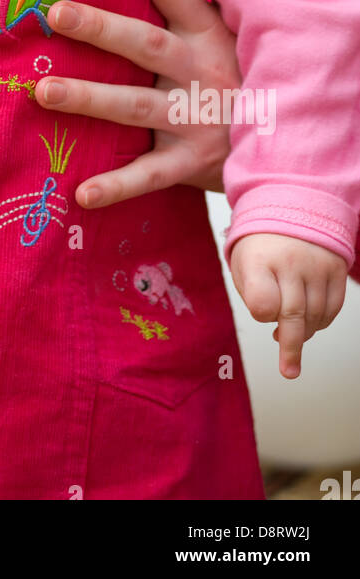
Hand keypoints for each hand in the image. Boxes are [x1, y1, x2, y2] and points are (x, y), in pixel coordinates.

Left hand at [34, 0, 236, 208]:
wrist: (280, 143)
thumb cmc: (230, 75)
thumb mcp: (217, 36)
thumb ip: (176, 11)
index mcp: (208, 33)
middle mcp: (202, 72)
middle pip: (145, 44)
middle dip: (101, 28)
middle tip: (57, 13)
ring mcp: (196, 118)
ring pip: (136, 106)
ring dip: (89, 99)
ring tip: (44, 91)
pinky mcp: (191, 163)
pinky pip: (149, 175)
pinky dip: (117, 187)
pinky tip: (81, 192)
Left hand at [229, 233, 347, 377]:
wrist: (290, 207)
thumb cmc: (261, 247)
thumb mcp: (243, 265)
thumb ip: (255, 298)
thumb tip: (277, 331)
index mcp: (258, 260)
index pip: (262, 302)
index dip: (262, 313)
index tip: (263, 314)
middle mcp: (290, 262)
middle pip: (292, 315)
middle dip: (290, 347)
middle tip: (288, 370)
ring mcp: (316, 265)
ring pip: (315, 316)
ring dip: (304, 333)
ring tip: (292, 335)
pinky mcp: (335, 269)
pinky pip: (332, 308)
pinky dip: (321, 322)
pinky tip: (309, 323)